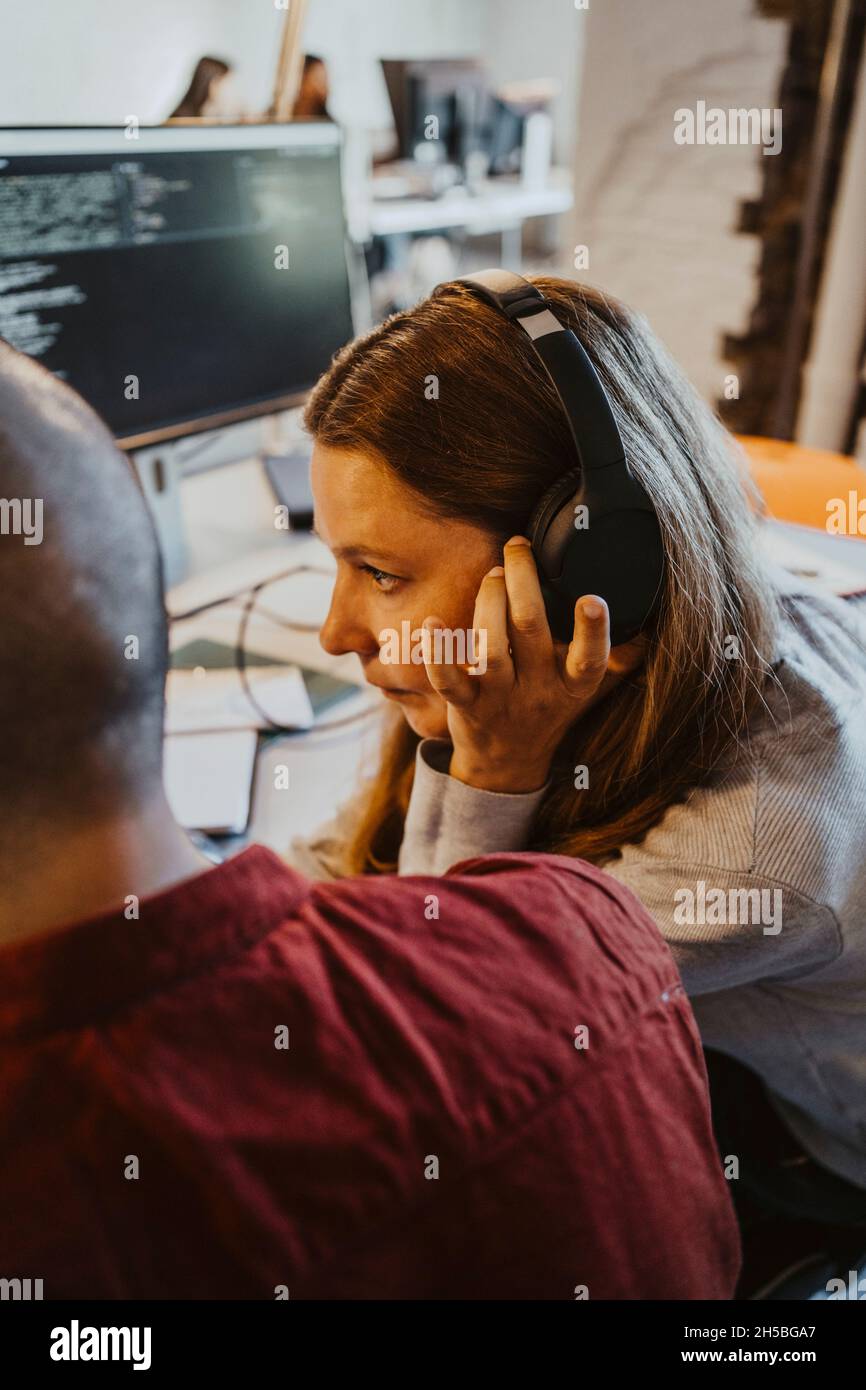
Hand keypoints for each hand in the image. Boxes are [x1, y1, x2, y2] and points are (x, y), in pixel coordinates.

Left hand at [421, 536, 645, 792]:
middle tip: (517, 546)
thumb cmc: (550, 711)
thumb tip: (651, 624)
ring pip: (492, 649)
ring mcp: (500, 700)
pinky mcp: (465, 706)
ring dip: (489, 604)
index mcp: (573, 686)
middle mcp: (538, 691)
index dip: (594, 632)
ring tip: (493, 573)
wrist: (506, 765)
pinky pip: (449, 681)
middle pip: (530, 632)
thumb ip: (617, 659)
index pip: (590, 661)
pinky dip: (439, 653)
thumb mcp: (590, 692)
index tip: (592, 598)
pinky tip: (430, 624)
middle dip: (523, 583)